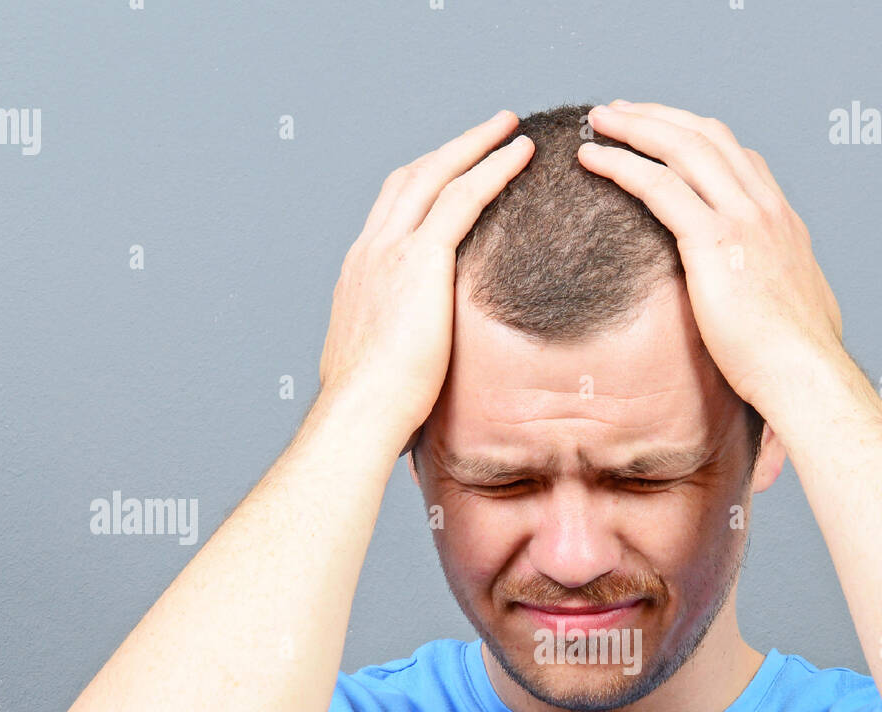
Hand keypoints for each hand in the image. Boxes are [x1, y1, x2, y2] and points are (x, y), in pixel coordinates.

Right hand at [318, 109, 533, 447]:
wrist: (359, 413)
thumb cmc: (373, 411)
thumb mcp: (383, 371)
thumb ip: (400, 356)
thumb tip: (415, 381)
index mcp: (360, 275)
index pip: (391, 213)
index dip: (422, 187)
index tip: (449, 174)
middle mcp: (371, 251)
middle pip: (411, 179)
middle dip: (450, 150)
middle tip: (487, 132)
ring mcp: (392, 251)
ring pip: (438, 173)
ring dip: (476, 144)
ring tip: (510, 128)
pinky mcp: (421, 260)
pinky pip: (464, 196)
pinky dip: (493, 167)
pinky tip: (522, 154)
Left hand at [578, 101, 845, 421]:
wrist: (805, 376)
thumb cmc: (795, 365)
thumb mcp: (795, 315)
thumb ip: (774, 295)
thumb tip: (765, 308)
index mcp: (783, 225)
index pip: (741, 159)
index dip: (699, 139)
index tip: (667, 135)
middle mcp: (765, 210)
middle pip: (709, 137)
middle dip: (661, 117)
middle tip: (622, 113)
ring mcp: (743, 220)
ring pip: (682, 147)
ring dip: (636, 126)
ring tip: (599, 121)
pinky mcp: (714, 242)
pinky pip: (659, 185)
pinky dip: (622, 164)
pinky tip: (593, 160)